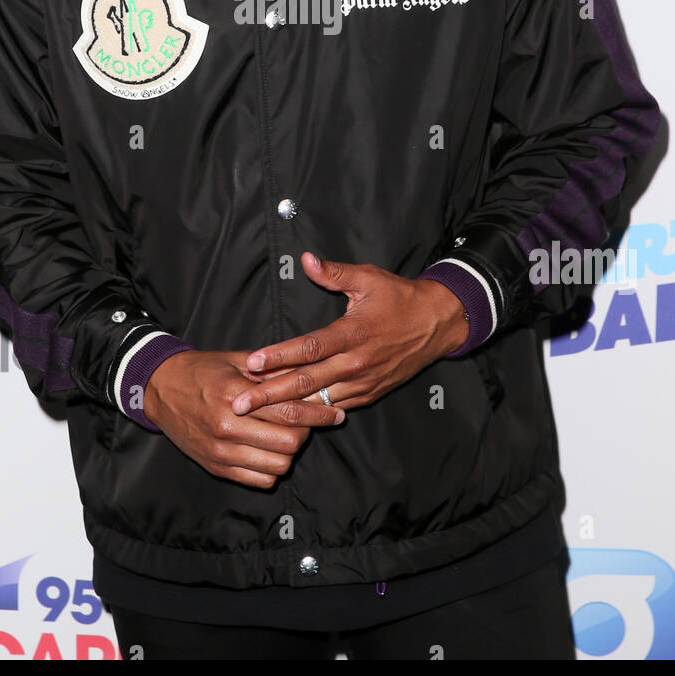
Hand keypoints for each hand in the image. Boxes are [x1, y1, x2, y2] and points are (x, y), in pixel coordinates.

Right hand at [142, 348, 344, 489]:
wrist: (160, 388)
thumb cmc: (202, 370)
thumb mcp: (236, 360)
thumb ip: (272, 370)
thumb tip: (310, 375)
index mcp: (235, 395)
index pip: (289, 411)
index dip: (318, 414)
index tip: (335, 414)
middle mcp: (227, 426)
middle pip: (288, 443)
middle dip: (306, 433)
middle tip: (309, 422)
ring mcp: (220, 451)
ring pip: (277, 466)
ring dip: (290, 452)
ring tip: (287, 435)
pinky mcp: (216, 467)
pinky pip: (259, 480)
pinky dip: (272, 469)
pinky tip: (269, 451)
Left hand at [230, 254, 469, 416]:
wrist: (436, 323)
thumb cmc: (399, 297)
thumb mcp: (369, 277)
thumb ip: (334, 272)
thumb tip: (306, 259)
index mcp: (354, 333)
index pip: (309, 348)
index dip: (279, 356)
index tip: (251, 362)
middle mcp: (357, 363)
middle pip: (306, 383)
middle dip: (269, 395)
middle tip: (238, 404)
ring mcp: (363, 383)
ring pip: (318, 401)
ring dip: (285, 407)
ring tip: (253, 415)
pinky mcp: (368, 394)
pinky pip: (333, 408)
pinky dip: (309, 412)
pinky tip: (286, 416)